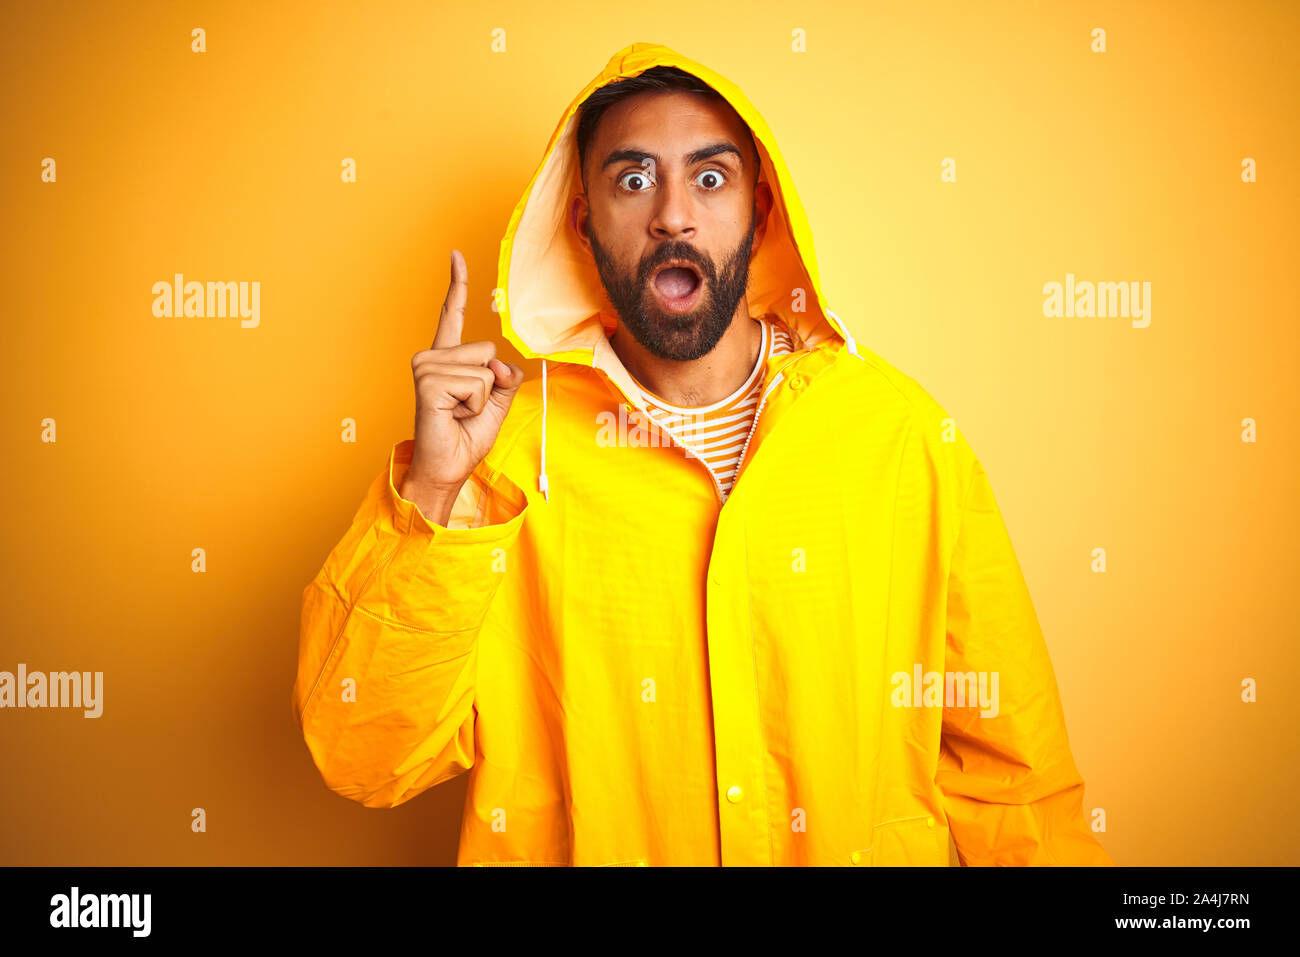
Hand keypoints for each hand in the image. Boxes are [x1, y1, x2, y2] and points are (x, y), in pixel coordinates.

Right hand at [402, 250, 524, 515]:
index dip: (457, 284)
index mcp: (446, 359)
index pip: (451, 314)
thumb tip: (500, 364)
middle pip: (488, 350)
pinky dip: (475, 405)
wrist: (446, 468)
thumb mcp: (497, 403)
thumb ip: (505, 377)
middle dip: (490, 385)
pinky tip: (452, 415)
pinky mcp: (429, 380)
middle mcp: (431, 357)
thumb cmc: (465, 437)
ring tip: (457, 414)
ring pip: (486, 368)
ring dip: (482, 399)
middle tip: (463, 409)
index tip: (455, 254)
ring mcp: (426, 366)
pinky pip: (478, 384)